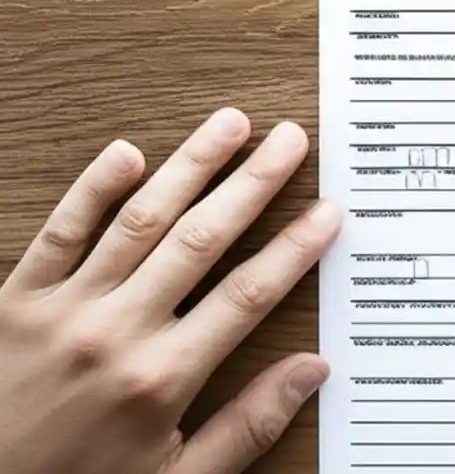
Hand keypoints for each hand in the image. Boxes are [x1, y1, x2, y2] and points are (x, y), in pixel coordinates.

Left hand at [0, 109, 341, 473]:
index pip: (249, 294)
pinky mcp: (14, 301)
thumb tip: (311, 372)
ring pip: (140, 220)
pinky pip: (60, 231)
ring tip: (230, 124)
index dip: (295, 248)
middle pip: (202, 239)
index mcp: (162, 377)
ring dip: (190, 166)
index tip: (328, 211)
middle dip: (253, 184)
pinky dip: (92, 189)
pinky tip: (127, 152)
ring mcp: (63, 309)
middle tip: (290, 140)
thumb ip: (248, 425)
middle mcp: (116, 332)